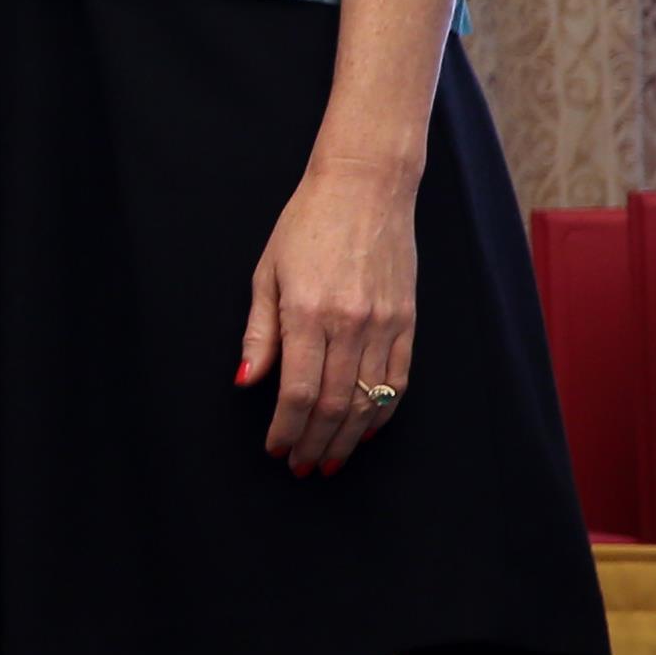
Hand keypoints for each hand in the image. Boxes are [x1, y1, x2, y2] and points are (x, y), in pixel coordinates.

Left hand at [241, 158, 421, 473]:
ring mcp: (385, 323)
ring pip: (370, 399)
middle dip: (316, 442)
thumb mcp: (267, 273)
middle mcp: (351, 323)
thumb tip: (247, 382)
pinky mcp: (408, 320)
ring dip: (348, 438)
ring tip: (330, 460)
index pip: (300, 390)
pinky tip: (366, 430)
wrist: (365, 188)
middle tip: (302, 466)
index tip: (276, 448)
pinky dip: (383, 411)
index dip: (287, 427)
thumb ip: (260, 333)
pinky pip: (400, 379)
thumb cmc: (305, 225)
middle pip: (336, 403)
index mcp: (308, 312)